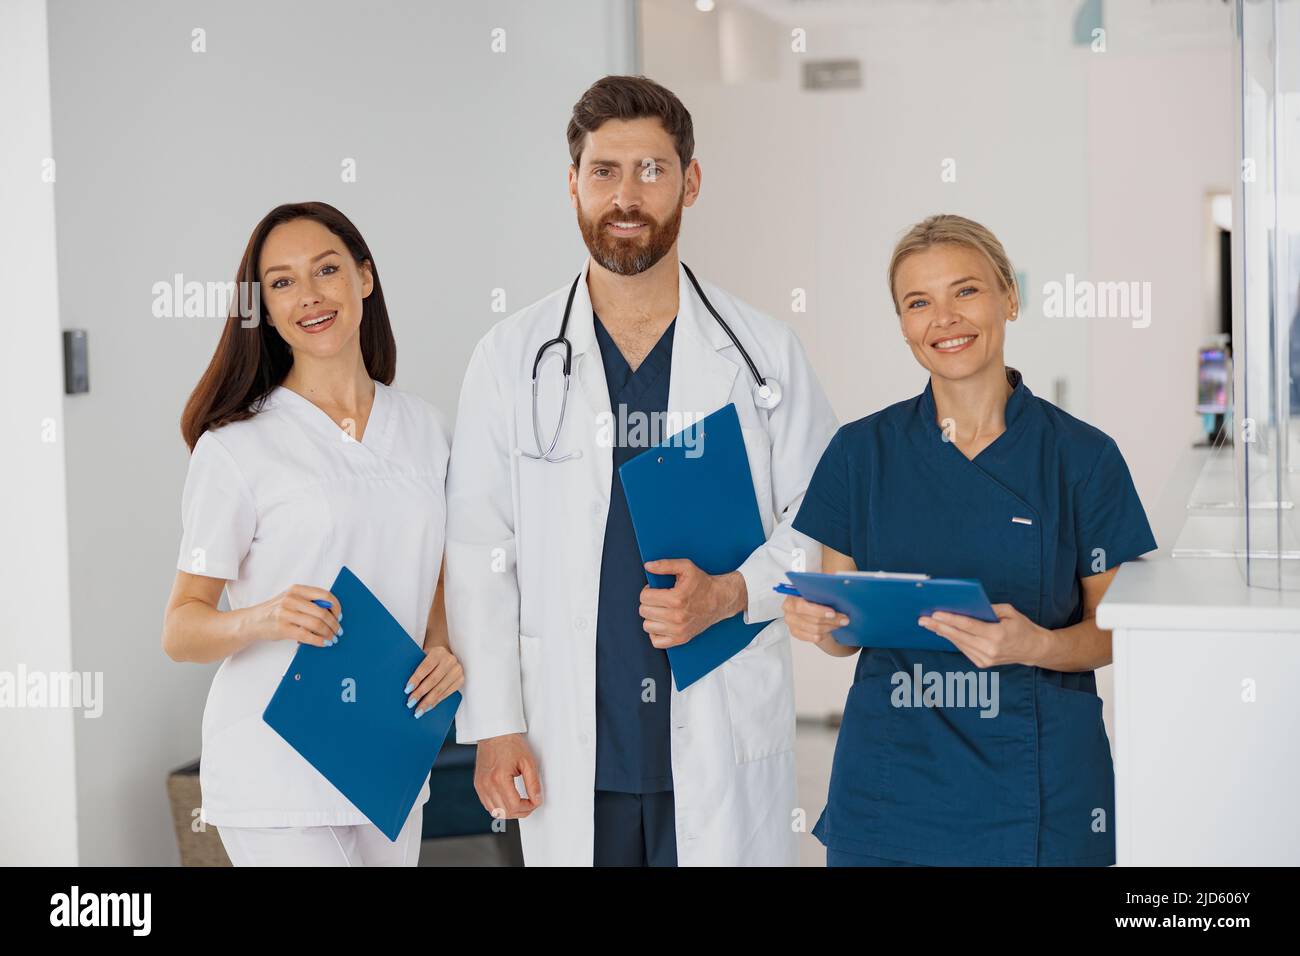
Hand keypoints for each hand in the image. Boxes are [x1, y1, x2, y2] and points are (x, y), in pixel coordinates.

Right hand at [243, 584, 341, 646]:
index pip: (324, 595)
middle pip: (322, 612)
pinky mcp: (282, 628)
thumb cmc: (275, 611)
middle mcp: (291, 599)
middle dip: (334, 624)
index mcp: (297, 589)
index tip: (340, 616)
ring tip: (332, 638)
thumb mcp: (291, 599)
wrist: (252, 621)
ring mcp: (286, 613)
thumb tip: (332, 612)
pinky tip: (324, 643)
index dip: (336, 607)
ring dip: (328, 633)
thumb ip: (309, 602)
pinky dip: (318, 641)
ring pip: (316, 624)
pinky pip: (306, 635)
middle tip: (339, 631)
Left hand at [404, 646, 463, 717]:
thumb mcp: (422, 657)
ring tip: (418, 710)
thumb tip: (406, 687)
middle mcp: (450, 660)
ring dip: (428, 701)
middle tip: (410, 703)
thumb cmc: (429, 659)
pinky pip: (447, 694)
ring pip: (440, 689)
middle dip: (420, 693)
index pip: (426, 667)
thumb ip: (415, 667)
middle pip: (433, 680)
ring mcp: (457, 670)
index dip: (416, 679)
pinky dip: (436, 702)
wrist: (445, 655)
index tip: (407, 690)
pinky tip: (428, 707)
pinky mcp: (461, 680)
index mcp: (438, 652)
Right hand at [473, 733, 542, 819]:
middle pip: (505, 812)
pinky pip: (487, 805)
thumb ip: (533, 783)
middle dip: (520, 811)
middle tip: (530, 804)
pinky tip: (508, 800)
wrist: (495, 733)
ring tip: (520, 803)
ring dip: (509, 811)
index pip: (514, 805)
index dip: (528, 807)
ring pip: (495, 812)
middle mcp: (487, 784)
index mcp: (499, 778)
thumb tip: (537, 800)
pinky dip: (499, 807)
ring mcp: (480, 785)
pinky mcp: (478, 785)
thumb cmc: (510, 743)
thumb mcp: (528, 762)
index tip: (535, 802)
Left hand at [639, 560, 745, 648]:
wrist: (720, 600)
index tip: (655, 589)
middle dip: (649, 602)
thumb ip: (665, 565)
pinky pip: (656, 641)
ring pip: (647, 626)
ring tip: (661, 610)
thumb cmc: (703, 583)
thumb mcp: (686, 567)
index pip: (645, 597)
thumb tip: (648, 566)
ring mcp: (679, 630)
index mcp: (676, 598)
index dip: (648, 590)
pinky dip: (656, 633)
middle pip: (644, 611)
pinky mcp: (681, 639)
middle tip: (659, 598)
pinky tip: (662, 623)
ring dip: (652, 617)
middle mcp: (676, 617)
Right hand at [782, 594, 848, 650]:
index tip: (833, 613)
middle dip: (831, 620)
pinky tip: (830, 628)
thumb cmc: (815, 597)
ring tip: (840, 623)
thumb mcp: (819, 590)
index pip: (802, 605)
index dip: (818, 610)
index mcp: (792, 595)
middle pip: (811, 619)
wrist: (813, 609)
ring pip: (814, 629)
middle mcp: (788, 609)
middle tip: (844, 619)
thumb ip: (824, 589)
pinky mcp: (796, 632)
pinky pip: (813, 637)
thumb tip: (836, 589)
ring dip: (830, 626)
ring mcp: (791, 622)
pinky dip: (824, 634)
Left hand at [917, 603, 1047, 667]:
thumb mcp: (1009, 612)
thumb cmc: (1021, 626)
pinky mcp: (982, 663)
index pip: (968, 626)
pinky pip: (964, 649)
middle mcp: (990, 650)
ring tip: (929, 624)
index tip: (935, 613)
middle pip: (959, 636)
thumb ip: (988, 609)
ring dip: (943, 633)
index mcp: (997, 635)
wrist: (1033, 649)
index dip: (950, 620)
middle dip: (939, 627)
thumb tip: (965, 606)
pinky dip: (953, 640)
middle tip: (923, 620)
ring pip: (959, 644)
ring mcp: (986, 659)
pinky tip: (943, 631)